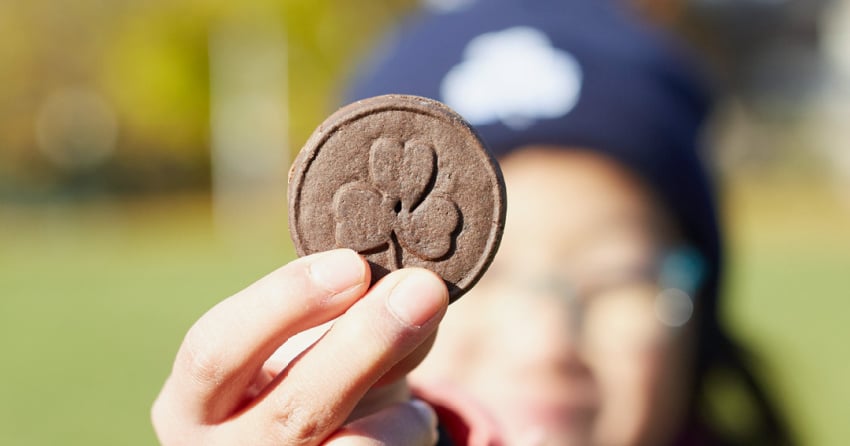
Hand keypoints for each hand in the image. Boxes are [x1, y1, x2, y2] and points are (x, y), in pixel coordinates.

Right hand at [152, 249, 447, 444]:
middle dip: (366, 341)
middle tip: (423, 289)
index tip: (353, 264)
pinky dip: (410, 434)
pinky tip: (414, 419)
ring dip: (398, 408)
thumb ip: (346, 315)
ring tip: (419, 373)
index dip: (284, 303)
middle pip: (293, 409)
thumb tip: (415, 293)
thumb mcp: (296, 349)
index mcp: (191, 405)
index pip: (214, 352)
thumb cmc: (294, 385)